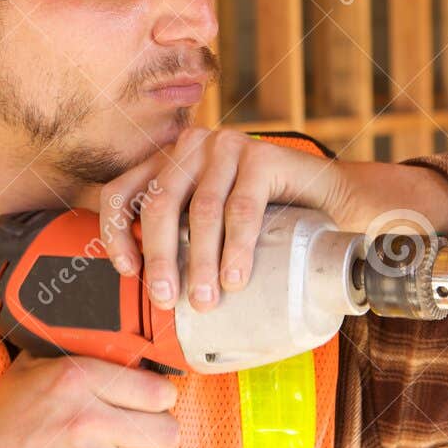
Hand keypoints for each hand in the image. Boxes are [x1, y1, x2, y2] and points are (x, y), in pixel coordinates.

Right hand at [0, 352, 178, 447]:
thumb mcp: (28, 371)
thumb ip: (71, 356)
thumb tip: (114, 347)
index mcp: (76, 378)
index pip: (156, 390)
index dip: (159, 398)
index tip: (152, 402)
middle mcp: (89, 418)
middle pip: (166, 430)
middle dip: (155, 430)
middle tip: (137, 431)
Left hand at [89, 126, 447, 311]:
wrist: (332, 204)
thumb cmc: (264, 222)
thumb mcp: (211, 228)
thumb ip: (180, 240)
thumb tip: (146, 296)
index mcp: (167, 162)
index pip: (121, 192)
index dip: (115, 233)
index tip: (127, 273)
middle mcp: (192, 147)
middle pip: (159, 203)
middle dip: (159, 257)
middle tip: (166, 300)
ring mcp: (227, 146)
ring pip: (201, 208)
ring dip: (199, 260)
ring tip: (204, 300)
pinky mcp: (262, 155)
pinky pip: (242, 206)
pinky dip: (236, 247)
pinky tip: (236, 277)